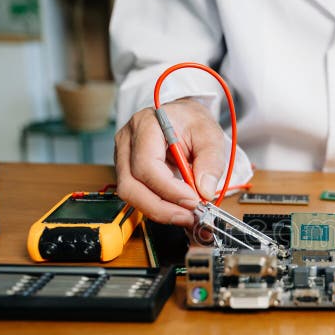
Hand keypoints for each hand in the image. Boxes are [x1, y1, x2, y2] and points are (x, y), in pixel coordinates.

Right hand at [114, 98, 226, 226]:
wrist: (181, 118)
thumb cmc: (192, 122)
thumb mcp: (210, 134)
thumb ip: (211, 161)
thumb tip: (205, 190)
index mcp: (146, 125)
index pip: (146, 164)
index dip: (169, 188)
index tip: (193, 200)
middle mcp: (127, 141)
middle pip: (131, 185)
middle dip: (161, 207)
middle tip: (189, 216)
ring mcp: (123, 158)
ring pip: (130, 195)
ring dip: (159, 211)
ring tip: (186, 216)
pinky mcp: (128, 172)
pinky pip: (137, 195)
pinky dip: (158, 207)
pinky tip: (178, 210)